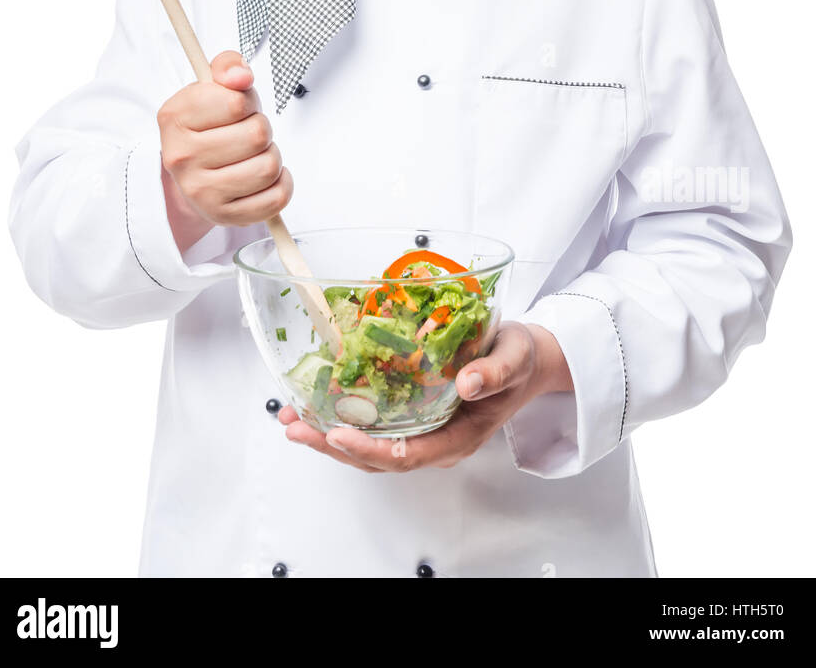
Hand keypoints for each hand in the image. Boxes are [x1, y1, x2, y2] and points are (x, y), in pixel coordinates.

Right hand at [158, 50, 292, 252]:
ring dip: (271, 155)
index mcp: (174, 118)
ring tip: (253, 155)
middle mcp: (181, 158)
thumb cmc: (209, 126)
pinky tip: (264, 178)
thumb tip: (241, 77)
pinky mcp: (224, 217)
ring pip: (269, 166)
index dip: (248, 100)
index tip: (237, 108)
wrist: (192, 174)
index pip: (237, 102)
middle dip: (261, 129)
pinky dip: (281, 183)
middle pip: (258, 134)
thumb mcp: (211, 87)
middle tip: (247, 133)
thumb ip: (227, 66)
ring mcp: (201, 192)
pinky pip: (277, 197)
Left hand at [277, 321, 572, 472]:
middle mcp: (434, 441)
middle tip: (295, 427)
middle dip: (332, 446)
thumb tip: (466, 383)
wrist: (525, 357)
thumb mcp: (514, 359)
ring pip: (369, 445)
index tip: (338, 435)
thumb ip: (493, 373)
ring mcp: (421, 430)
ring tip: (290, 419)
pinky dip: (340, 417)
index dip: (369, 450)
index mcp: (458, 438)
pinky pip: (372, 424)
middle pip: (377, 457)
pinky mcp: (411, 413)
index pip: (406, 456)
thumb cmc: (518, 358)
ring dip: (327, 435)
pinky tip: (314, 403)